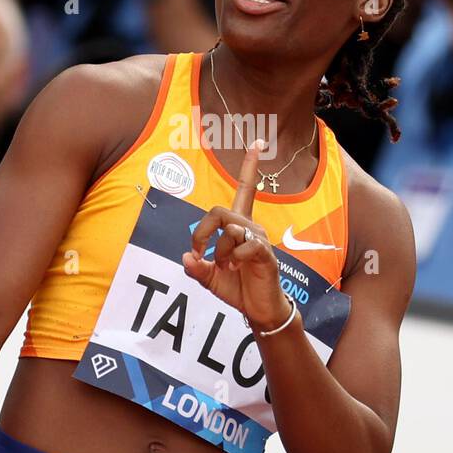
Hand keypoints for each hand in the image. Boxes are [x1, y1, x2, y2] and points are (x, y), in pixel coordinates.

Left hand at [181, 140, 291, 330]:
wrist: (258, 309)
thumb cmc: (237, 288)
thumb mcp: (209, 278)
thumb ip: (197, 267)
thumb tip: (186, 257)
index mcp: (238, 227)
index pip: (246, 189)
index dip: (250, 166)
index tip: (258, 143)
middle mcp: (250, 227)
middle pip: (220, 210)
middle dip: (202, 231)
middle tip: (200, 252)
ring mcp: (259, 239)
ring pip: (229, 229)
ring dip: (219, 250)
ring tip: (225, 266)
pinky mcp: (265, 253)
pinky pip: (245, 244)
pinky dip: (234, 257)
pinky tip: (237, 267)